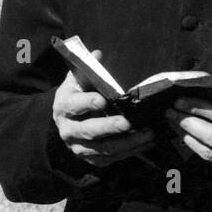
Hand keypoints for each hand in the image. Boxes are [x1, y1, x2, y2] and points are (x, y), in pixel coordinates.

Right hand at [52, 50, 155, 167]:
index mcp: (63, 106)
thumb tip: (98, 53)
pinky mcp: (91, 159)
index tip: (103, 100)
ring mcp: (79, 147)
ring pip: (103, 149)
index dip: (87, 103)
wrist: (66, 121)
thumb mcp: (77, 80)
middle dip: (110, 127)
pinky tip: (146, 143)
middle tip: (129, 122)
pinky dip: (130, 152)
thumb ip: (87, 68)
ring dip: (127, 142)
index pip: (74, 105)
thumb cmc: (76, 95)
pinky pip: (112, 159)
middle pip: (89, 131)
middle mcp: (68, 130)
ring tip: (147, 133)